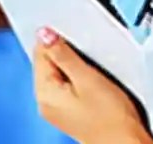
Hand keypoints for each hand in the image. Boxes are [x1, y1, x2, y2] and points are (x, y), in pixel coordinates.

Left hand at [33, 27, 152, 143]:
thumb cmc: (112, 119)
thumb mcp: (87, 78)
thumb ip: (63, 54)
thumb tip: (44, 34)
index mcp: (44, 93)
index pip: (40, 52)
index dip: (57, 41)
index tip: (75, 42)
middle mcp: (46, 103)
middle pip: (48, 64)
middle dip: (66, 56)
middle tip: (88, 61)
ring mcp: (57, 109)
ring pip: (60, 74)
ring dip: (75, 68)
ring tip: (93, 75)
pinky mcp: (70, 112)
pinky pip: (68, 86)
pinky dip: (80, 81)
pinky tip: (94, 85)